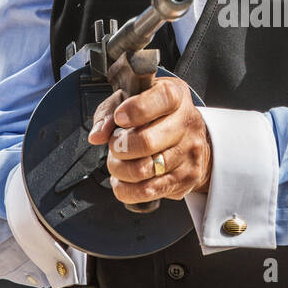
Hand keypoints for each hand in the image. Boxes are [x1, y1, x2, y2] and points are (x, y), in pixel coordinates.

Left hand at [87, 76, 212, 205]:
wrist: (190, 137)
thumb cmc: (155, 115)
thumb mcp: (131, 100)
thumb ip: (109, 112)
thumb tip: (97, 135)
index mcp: (176, 96)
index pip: (162, 99)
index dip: (136, 110)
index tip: (119, 118)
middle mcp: (188, 123)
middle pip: (146, 142)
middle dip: (118, 147)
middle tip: (115, 145)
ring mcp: (190, 153)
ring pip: (142, 171)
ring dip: (119, 169)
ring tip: (119, 162)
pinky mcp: (186, 179)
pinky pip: (146, 192)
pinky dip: (126, 188)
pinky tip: (125, 179)